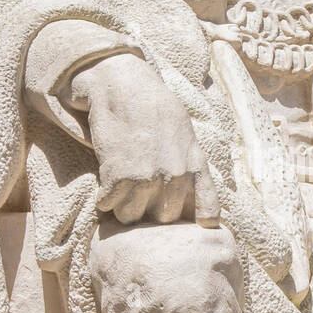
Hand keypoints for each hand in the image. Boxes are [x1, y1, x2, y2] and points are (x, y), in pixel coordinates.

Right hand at [71, 52, 219, 225]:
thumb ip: (191, 164)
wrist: (123, 86)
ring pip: (132, 217)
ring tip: (120, 190)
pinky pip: (109, 205)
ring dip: (123, 208)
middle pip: (164, 219)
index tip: (195, 227)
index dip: (200, 221)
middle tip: (139, 196)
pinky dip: (104, 198)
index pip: (208, 210)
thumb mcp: (185, 132)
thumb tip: (194, 199)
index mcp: (195, 164)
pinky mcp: (120, 176)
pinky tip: (105, 184)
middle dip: (150, 211)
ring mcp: (148, 177)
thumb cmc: (153, 108)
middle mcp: (175, 175)